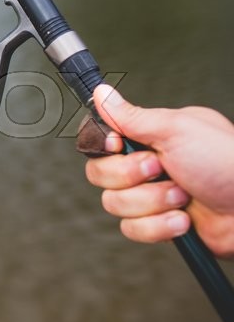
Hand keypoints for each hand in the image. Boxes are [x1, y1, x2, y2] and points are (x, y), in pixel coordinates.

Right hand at [86, 85, 233, 257]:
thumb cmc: (227, 163)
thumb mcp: (176, 130)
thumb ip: (131, 115)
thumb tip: (100, 92)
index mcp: (148, 137)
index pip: (100, 141)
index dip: (105, 148)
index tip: (119, 146)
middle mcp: (145, 165)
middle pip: (99, 174)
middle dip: (131, 177)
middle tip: (162, 169)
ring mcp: (150, 196)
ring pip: (114, 204)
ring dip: (152, 202)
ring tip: (183, 196)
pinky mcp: (157, 224)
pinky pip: (132, 229)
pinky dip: (159, 226)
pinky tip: (183, 219)